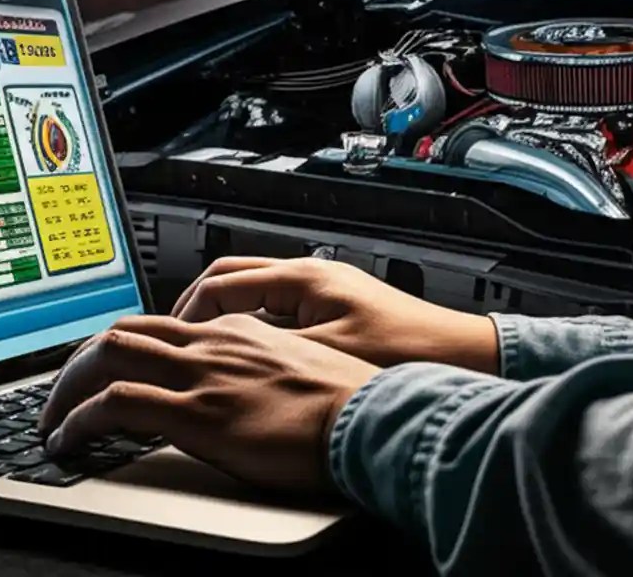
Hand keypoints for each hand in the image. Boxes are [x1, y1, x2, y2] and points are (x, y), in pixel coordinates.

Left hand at [39, 313, 380, 492]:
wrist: (374, 420)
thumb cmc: (351, 405)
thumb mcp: (302, 375)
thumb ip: (265, 373)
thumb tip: (249, 392)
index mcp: (239, 332)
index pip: (162, 325)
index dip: (123, 345)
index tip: (105, 368)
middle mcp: (213, 343)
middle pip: (122, 331)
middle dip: (79, 360)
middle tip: (60, 390)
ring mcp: (201, 375)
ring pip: (107, 357)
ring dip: (67, 387)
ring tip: (51, 417)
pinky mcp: (196, 414)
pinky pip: (114, 407)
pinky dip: (78, 421)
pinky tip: (66, 440)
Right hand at [172, 257, 499, 372]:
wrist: (459, 357)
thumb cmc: (405, 354)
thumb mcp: (321, 357)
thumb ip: (265, 352)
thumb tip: (218, 356)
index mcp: (301, 278)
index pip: (220, 282)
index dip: (187, 311)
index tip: (173, 338)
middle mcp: (311, 274)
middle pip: (232, 277)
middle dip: (198, 306)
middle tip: (179, 338)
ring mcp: (325, 288)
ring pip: (255, 291)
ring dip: (227, 315)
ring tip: (209, 349)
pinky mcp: (338, 306)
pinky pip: (279, 307)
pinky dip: (254, 325)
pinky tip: (255, 356)